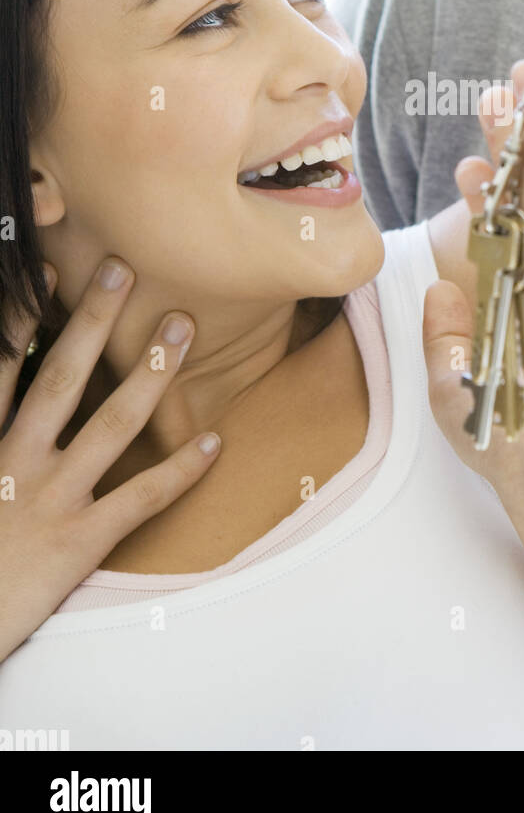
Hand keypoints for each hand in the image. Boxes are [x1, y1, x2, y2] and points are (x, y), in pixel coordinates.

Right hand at [0, 258, 220, 658]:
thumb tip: (11, 390)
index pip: (2, 368)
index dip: (24, 317)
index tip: (50, 269)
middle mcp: (14, 463)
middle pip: (60, 378)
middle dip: (93, 321)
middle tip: (124, 269)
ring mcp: (50, 501)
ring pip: (110, 423)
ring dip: (151, 372)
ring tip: (182, 327)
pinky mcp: (79, 544)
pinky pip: (140, 499)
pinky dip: (179, 470)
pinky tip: (214, 443)